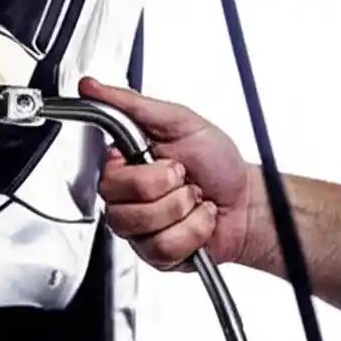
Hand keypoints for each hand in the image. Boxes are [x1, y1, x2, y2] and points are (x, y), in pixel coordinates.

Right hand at [79, 77, 254, 268]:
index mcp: (126, 165)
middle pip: (121, 203)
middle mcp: (127, 198)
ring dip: (181, 211)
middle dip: (167, 190)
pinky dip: (191, 232)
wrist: (248, 203)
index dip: (142, 172)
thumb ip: (132, 104)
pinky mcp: (153, 254)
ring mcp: (138, 229)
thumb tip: (92, 86)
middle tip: (185, 180)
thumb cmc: (217, 163)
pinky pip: (160, 247)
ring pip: (140, 226)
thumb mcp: (178, 121)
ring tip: (193, 202)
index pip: (108, 175)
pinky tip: (198, 222)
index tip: (169, 161)